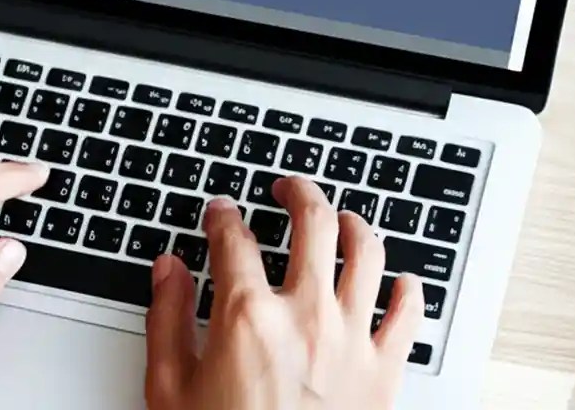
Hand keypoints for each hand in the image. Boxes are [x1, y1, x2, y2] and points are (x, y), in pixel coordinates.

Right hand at [145, 177, 424, 409]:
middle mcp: (306, 315)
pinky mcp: (384, 371)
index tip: (220, 213)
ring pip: (368, 253)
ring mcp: (351, 340)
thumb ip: (166, 317)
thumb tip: (167, 270)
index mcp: (248, 316)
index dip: (223, 216)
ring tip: (343, 218)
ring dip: (355, 224)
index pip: (233, 238)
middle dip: (299, 191)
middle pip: (314, 222)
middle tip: (288, 187)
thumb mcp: (169, 387)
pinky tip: (400, 281)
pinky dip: (408, 291)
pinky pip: (408, 315)